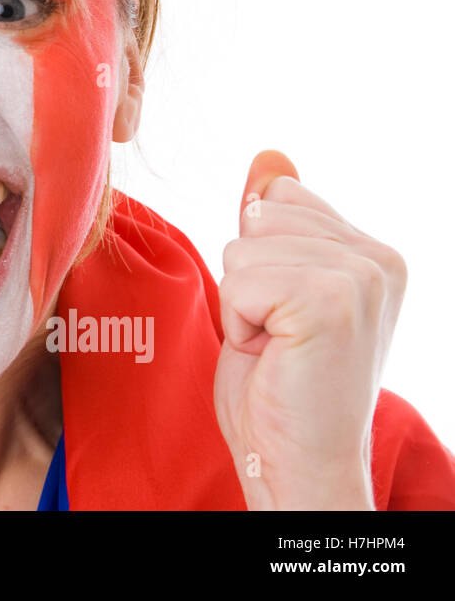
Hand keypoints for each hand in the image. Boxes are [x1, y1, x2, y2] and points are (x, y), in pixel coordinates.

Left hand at [214, 151, 405, 509]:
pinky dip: (238, 322)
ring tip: (276, 347)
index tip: (284, 313)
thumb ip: (275, 222)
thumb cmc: (279, 385)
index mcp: (371, 251)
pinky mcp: (330, 301)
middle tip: (277, 336)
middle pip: (259, 214)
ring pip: (243, 246)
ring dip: (239, 304)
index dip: (258, 257)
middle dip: (245, 278)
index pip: (280, 195)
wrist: (296, 461)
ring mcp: (360, 278)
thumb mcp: (269, 288)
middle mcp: (379, 257)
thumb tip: (269, 155)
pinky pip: (238, 279)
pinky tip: (272, 356)